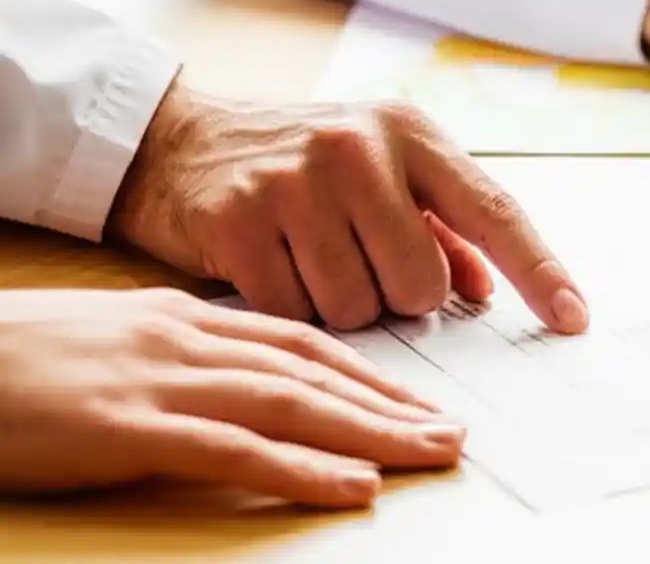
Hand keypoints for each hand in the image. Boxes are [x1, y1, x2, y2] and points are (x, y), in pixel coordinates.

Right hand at [0, 288, 462, 506]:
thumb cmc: (17, 357)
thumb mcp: (115, 341)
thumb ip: (183, 356)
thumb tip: (242, 381)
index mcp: (187, 319)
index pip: (302, 342)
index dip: (369, 372)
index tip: (417, 399)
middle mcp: (188, 341)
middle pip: (314, 372)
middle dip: (391, 405)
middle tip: (452, 433)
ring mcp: (161, 381)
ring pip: (292, 405)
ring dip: (371, 432)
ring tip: (429, 455)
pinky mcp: (128, 428)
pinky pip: (234, 452)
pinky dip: (301, 471)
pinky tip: (350, 486)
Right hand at [108, 83, 587, 332]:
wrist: (183, 138)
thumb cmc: (304, 160)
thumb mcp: (382, 168)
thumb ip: (442, 227)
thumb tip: (484, 289)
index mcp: (409, 132)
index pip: (494, 211)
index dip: (539, 271)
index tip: (573, 319)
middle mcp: (358, 150)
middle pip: (421, 286)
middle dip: (399, 295)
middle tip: (360, 259)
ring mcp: (295, 182)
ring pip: (359, 308)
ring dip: (342, 303)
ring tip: (312, 255)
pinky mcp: (239, 220)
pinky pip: (295, 312)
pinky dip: (291, 305)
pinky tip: (273, 261)